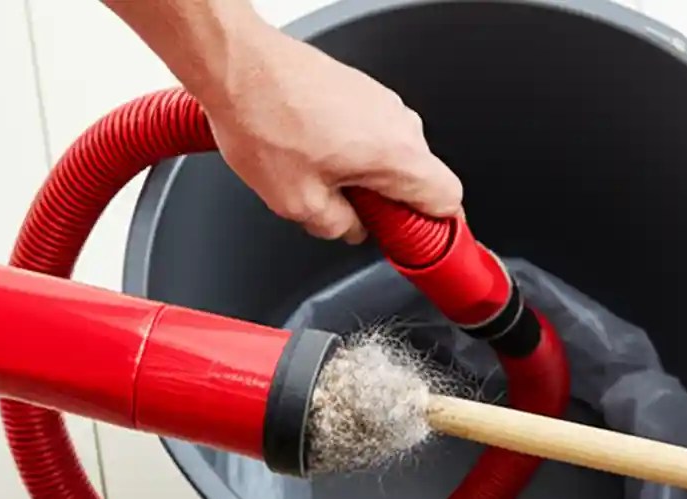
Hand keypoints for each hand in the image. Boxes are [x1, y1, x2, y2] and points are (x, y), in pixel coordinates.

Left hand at [196, 26, 462, 242]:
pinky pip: (370, 132)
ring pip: (390, 154)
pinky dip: (351, 150)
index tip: (419, 243)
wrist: (238, 67)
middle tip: (350, 216)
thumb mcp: (297, 202)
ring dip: (364, 176)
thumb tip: (348, 228)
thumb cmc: (264, 120)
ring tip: (317, 179)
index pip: (448, 200)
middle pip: (417, 179)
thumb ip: (337, 226)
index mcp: (397, 154)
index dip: (438, 229)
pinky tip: (311, 155)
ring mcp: (380, 100)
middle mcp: (398, 123)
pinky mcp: (360, 89)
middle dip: (387, 205)